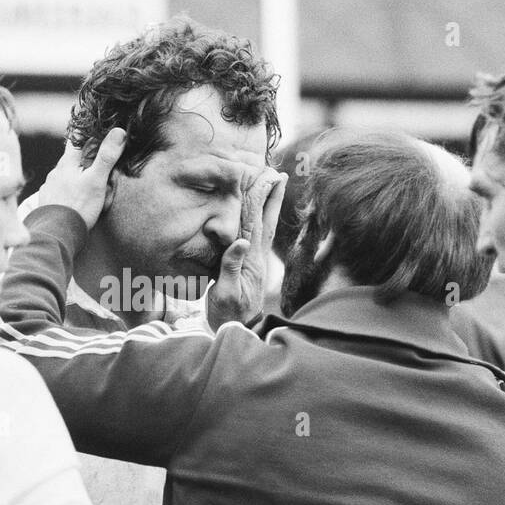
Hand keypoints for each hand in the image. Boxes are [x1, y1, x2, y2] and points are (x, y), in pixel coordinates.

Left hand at [35, 128, 126, 229]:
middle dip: (88, 163)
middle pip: (74, 159)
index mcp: (67, 163)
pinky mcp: (47, 200)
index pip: (77, 139)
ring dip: (78, 179)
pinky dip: (69, 193)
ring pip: (68, 176)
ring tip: (91, 193)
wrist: (57, 234)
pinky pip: (61, 191)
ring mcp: (50, 186)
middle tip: (103, 174)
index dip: (88, 134)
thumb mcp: (96, 181)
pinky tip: (76, 202)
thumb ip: (106, 157)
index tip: (100, 135)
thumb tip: (119, 132)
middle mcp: (56, 172)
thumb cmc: (78, 207)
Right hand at [206, 167, 286, 329]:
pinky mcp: (250, 266)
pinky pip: (257, 236)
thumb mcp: (224, 293)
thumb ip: (231, 268)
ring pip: (264, 226)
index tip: (270, 177)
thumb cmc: (227, 314)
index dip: (263, 198)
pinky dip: (260, 219)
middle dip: (272, 196)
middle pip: (266, 219)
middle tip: (279, 173)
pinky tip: (260, 212)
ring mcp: (254, 261)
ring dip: (269, 205)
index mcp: (250, 258)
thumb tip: (240, 242)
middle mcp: (255, 256)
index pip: (257, 221)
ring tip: (274, 185)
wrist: (236, 331)